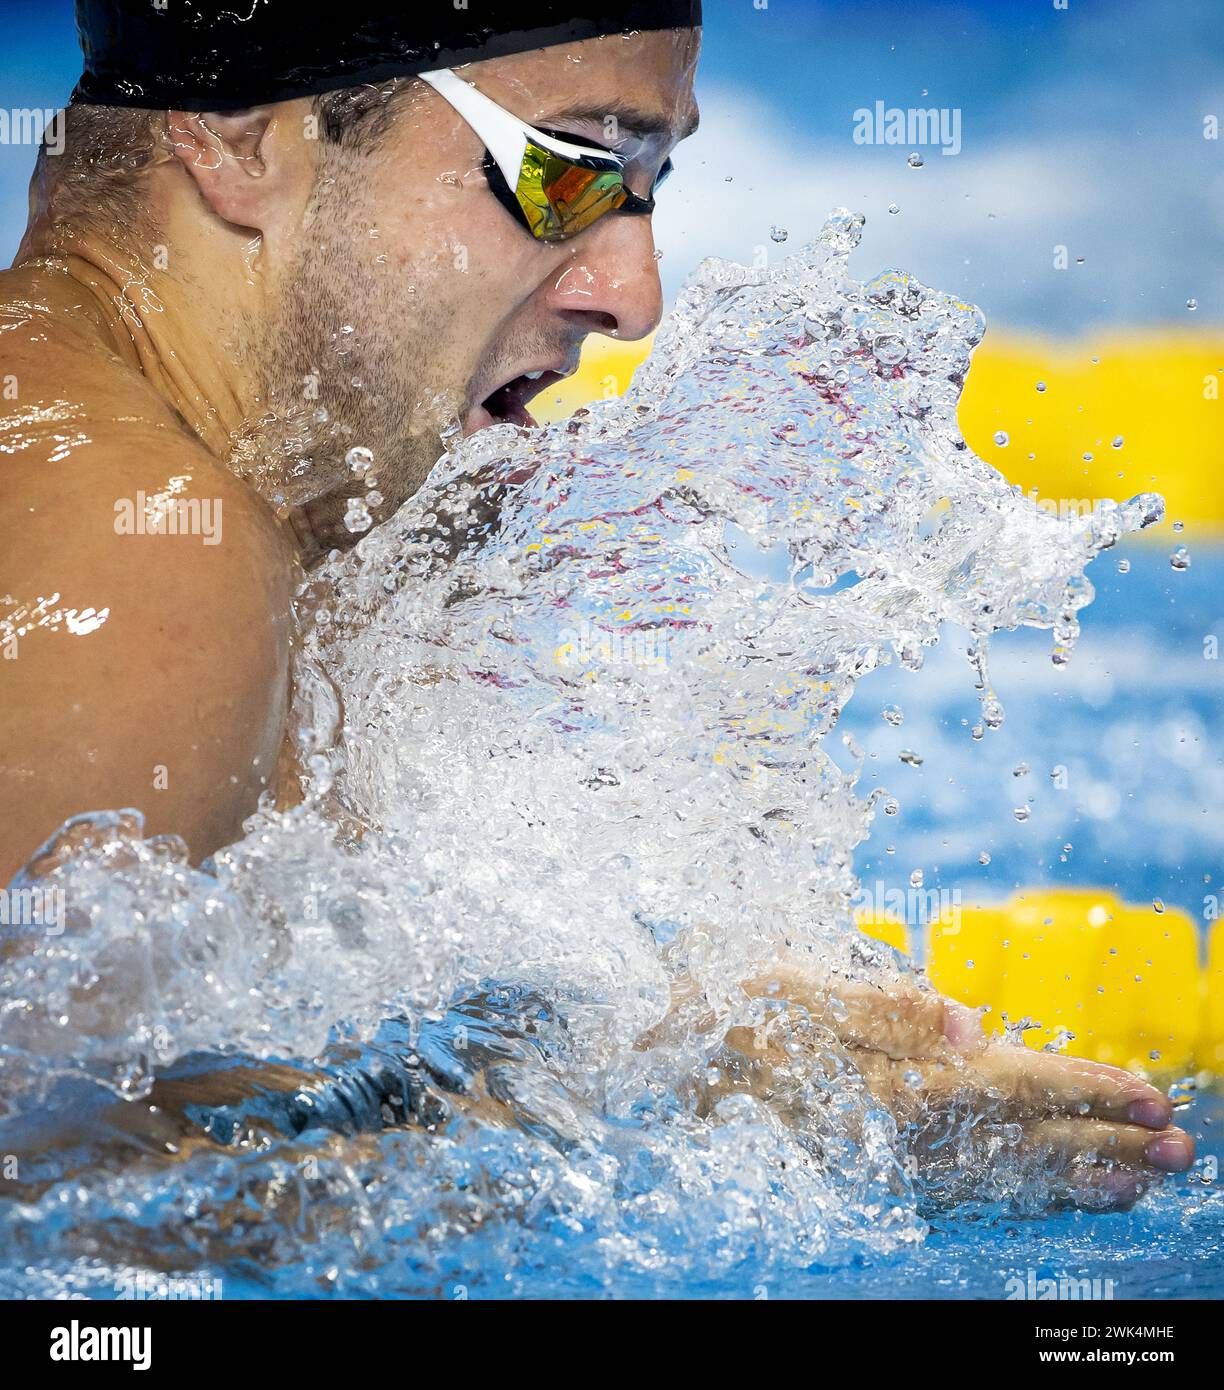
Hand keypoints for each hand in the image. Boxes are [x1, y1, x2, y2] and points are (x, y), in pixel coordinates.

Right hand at [731, 970, 1193, 1210]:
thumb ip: (891, 1007)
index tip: (1152, 1095)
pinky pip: (970, 1193)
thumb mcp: (810, 984)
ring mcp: (895, 1164)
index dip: (1086, 1090)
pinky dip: (1024, 1197)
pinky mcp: (885, 1177)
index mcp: (894, 1083)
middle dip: (1105, 1142)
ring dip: (1078, 1178)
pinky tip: (1057, 1195)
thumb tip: (971, 1026)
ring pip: (1004, 1176)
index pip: (1012, 1087)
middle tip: (1179, 1151)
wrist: (697, 1050)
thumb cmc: (756, 1001)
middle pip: (1023, 1141)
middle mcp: (903, 1136)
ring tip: (1141, 1183)